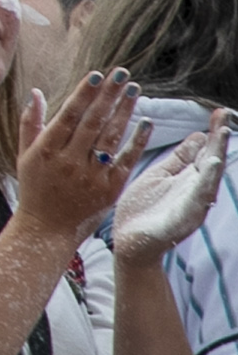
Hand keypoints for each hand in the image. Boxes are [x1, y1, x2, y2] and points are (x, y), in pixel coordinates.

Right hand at [13, 69, 150, 245]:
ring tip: (134, 90)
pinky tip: (145, 122)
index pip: (69, 115)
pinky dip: (137, 140)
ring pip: (111, 138)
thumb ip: (30, 122)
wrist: (46, 229)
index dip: (84, 94)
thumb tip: (36, 92)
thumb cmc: (33, 188)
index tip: (97, 75)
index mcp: (46, 150)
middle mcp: (69, 161)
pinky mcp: (109, 189)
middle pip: (93, 122)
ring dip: (124, 111)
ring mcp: (91, 176)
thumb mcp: (24, 155)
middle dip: (108, 95)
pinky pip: (126, 160)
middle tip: (122, 73)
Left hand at [112, 109, 231, 266]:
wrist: (130, 243)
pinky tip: (207, 171)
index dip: (212, 133)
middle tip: (224, 120)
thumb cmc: (144, 209)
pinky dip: (202, 187)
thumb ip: (179, 159)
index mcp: (187, 180)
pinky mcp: (181, 220)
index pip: (204, 152)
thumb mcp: (161, 175)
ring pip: (207, 183)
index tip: (218, 112)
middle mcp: (194, 192)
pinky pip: (194, 201)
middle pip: (210, 164)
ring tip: (219, 143)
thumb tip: (199, 135)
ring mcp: (190, 207)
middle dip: (218, 143)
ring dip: (214, 164)